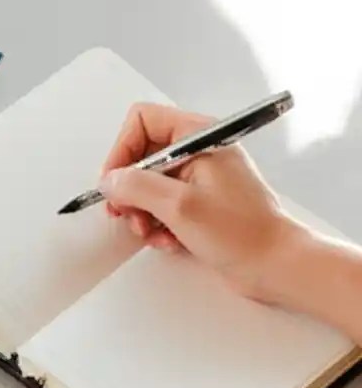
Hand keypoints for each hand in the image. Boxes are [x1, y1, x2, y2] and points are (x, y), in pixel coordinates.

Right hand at [98, 103, 306, 302]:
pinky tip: (169, 241)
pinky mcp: (199, 202)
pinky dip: (157, 224)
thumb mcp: (180, 206)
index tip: (115, 183)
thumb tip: (110, 180)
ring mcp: (199, 178)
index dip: (122, 151)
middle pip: (141, 156)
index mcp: (200, 138)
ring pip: (148, 184)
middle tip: (128, 213)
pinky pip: (162, 205)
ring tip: (151, 233)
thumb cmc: (243, 233)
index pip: (143, 121)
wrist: (276, 265)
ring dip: (142, 212)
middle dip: (130, 189)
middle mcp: (199, 152)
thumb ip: (137, 187)